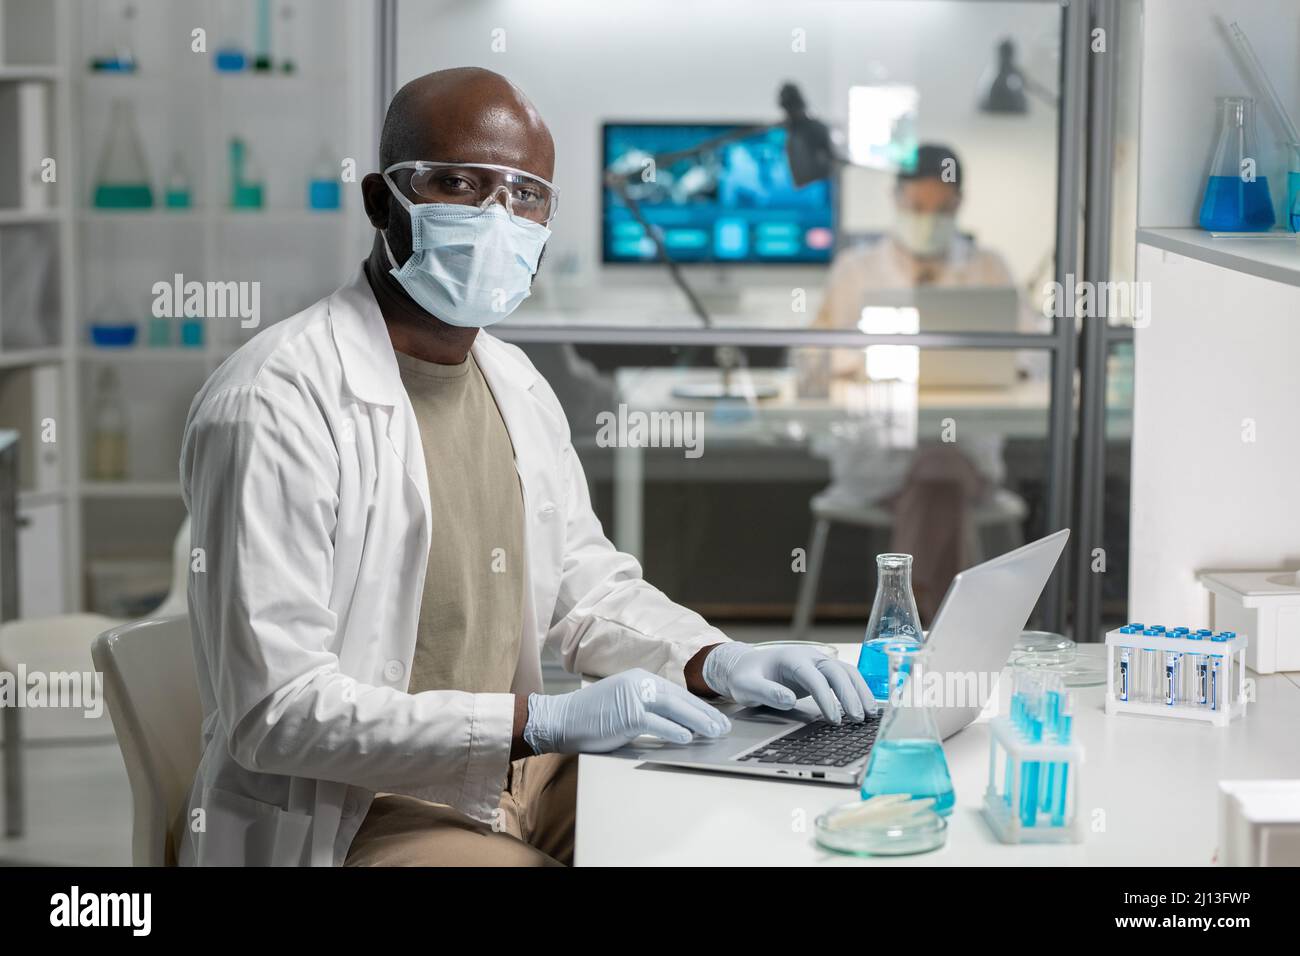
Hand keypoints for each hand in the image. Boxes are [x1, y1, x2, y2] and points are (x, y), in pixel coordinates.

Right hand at [523, 669, 731, 754]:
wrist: (561, 719)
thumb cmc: (592, 717)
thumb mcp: (624, 705)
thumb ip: (648, 709)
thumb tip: (678, 724)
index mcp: (639, 678)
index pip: (677, 692)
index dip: (699, 706)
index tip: (716, 717)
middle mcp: (639, 683)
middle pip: (680, 699)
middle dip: (705, 714)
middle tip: (724, 727)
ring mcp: (633, 697)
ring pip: (674, 709)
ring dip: (698, 722)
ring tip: (715, 733)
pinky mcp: (626, 714)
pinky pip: (656, 723)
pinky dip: (674, 731)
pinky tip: (688, 739)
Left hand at [701, 643, 875, 723]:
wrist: (745, 665)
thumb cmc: (745, 676)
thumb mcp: (746, 686)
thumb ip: (765, 692)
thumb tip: (789, 700)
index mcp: (791, 659)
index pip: (814, 677)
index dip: (826, 697)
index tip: (834, 719)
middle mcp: (808, 657)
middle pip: (837, 672)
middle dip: (850, 695)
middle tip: (858, 718)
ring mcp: (817, 662)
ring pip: (846, 672)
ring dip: (860, 691)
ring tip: (870, 714)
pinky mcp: (822, 671)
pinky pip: (844, 677)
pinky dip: (857, 689)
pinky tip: (865, 705)